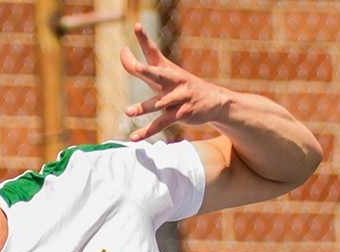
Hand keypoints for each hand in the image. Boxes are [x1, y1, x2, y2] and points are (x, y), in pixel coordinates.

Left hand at [121, 23, 227, 140]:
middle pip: (157, 74)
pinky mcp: (181, 114)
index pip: (153, 52)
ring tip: (128, 112)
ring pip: (158, 103)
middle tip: (137, 67)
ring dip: (144, 107)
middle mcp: (173, 81)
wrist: (214, 102)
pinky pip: (161, 124)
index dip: (144, 40)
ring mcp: (178, 98)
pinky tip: (134, 137)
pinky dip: (147, 131)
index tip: (137, 26)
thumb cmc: (182, 87)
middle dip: (147, 70)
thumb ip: (145, 68)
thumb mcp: (167, 75)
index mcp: (167, 69)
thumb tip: (126, 57)